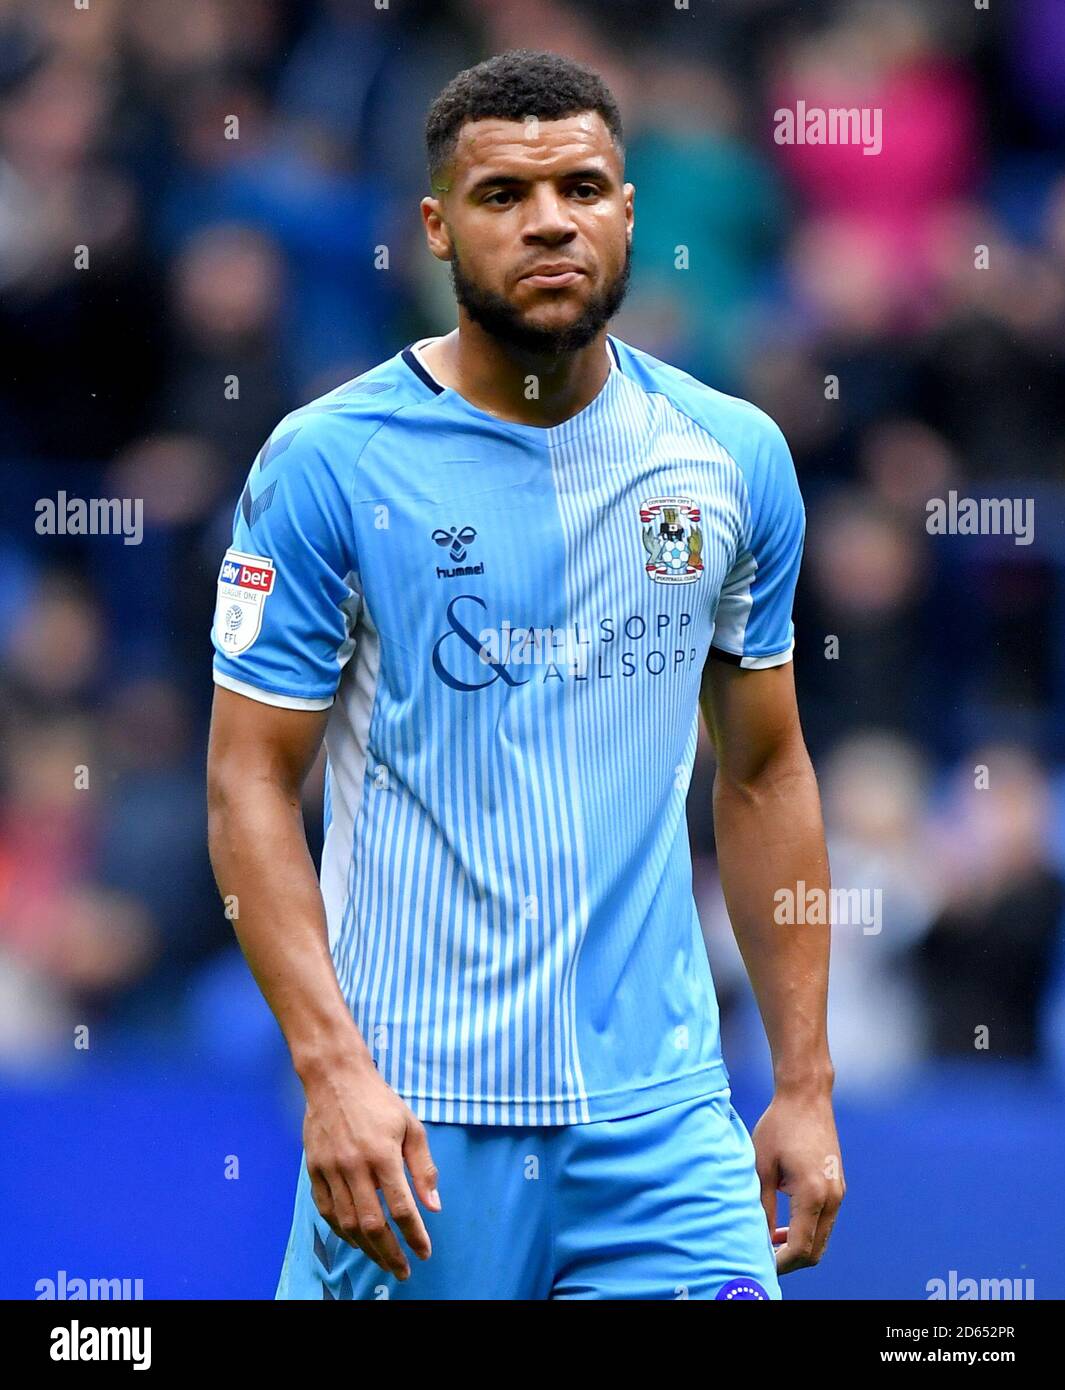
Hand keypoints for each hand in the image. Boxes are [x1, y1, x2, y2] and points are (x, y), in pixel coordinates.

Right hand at [302, 1056, 440, 1280]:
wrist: (334, 1077)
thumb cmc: (379, 1101)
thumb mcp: (411, 1126)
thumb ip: (423, 1168)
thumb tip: (433, 1206)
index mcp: (383, 1155)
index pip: (401, 1207)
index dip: (414, 1235)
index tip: (424, 1252)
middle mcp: (354, 1166)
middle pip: (372, 1224)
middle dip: (389, 1253)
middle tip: (402, 1270)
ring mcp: (330, 1169)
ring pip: (347, 1222)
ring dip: (366, 1247)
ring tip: (382, 1259)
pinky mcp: (313, 1170)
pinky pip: (326, 1211)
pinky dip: (342, 1230)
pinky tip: (355, 1239)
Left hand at [751, 1087, 843, 1274]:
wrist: (806, 1096)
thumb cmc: (778, 1126)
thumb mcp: (762, 1167)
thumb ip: (762, 1206)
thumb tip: (758, 1239)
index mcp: (813, 1193)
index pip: (801, 1246)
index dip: (780, 1261)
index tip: (760, 1262)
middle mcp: (832, 1197)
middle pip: (816, 1250)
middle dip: (790, 1260)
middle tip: (763, 1256)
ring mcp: (839, 1193)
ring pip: (822, 1238)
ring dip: (798, 1245)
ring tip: (770, 1239)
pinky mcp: (838, 1187)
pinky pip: (825, 1222)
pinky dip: (807, 1230)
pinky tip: (784, 1224)